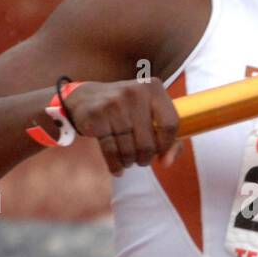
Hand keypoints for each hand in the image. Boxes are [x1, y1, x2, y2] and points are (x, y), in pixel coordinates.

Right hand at [60, 77, 182, 174]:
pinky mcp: (96, 115)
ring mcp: (114, 103)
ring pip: (129, 149)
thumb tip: (167, 163)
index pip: (170, 124)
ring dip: (129, 161)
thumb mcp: (151, 116)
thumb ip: (169, 140)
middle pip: (148, 142)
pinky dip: (115, 165)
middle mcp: (135, 92)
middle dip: (145, 158)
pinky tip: (118, 168)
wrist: (87, 98)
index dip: (166, 144)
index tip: (160, 152)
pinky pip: (110, 150)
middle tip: (141, 160)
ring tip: (128, 161)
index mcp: (153, 88)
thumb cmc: (127, 111)